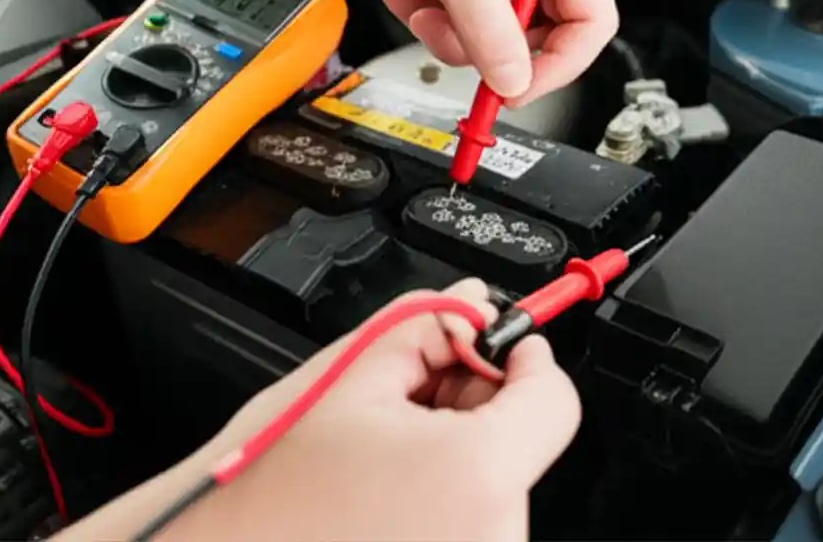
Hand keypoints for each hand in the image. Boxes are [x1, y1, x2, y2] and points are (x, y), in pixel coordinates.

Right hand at [163, 278, 581, 541]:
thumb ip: (427, 325)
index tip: (490, 345)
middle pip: (519, 442)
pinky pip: (470, 523)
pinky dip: (440, 496)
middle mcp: (494, 536)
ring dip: (453, 452)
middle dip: (472, 404)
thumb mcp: (350, 377)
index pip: (555, 398)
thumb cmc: (267, 485)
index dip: (522, 359)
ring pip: (492, 483)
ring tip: (378, 450)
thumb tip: (472, 304)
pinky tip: (383, 488)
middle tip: (407, 394)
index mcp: (479, 475)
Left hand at [319, 0, 617, 105]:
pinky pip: (468, 22)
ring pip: (500, 36)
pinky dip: (436, 20)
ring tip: (422, 9)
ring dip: (454, 36)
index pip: (591, 20)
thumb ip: (488, 28)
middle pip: (543, 35)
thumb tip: (514, 80)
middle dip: (490, 48)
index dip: (556, 64)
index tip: (514, 88)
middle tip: (454, 40)